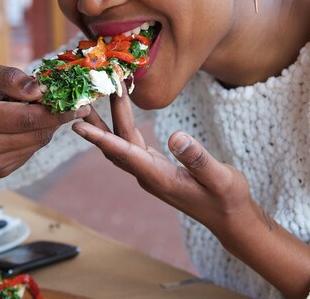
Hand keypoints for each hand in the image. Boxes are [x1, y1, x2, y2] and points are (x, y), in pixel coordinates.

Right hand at [0, 62, 91, 176]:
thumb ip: (9, 77)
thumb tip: (39, 89)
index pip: (26, 117)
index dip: (56, 110)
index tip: (79, 101)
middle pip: (35, 132)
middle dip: (58, 117)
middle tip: (76, 104)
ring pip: (37, 143)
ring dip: (47, 126)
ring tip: (44, 110)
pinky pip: (30, 152)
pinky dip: (35, 137)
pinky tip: (26, 126)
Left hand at [72, 87, 254, 235]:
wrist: (230, 218)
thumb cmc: (228, 198)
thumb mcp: (220, 178)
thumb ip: (198, 159)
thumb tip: (175, 137)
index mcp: (159, 177)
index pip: (124, 154)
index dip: (100, 139)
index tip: (78, 125)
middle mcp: (148, 175)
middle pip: (117, 144)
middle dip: (102, 118)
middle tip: (90, 91)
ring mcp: (150, 172)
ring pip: (121, 144)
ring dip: (108, 121)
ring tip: (94, 97)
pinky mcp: (156, 168)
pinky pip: (131, 145)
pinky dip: (122, 127)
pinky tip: (120, 113)